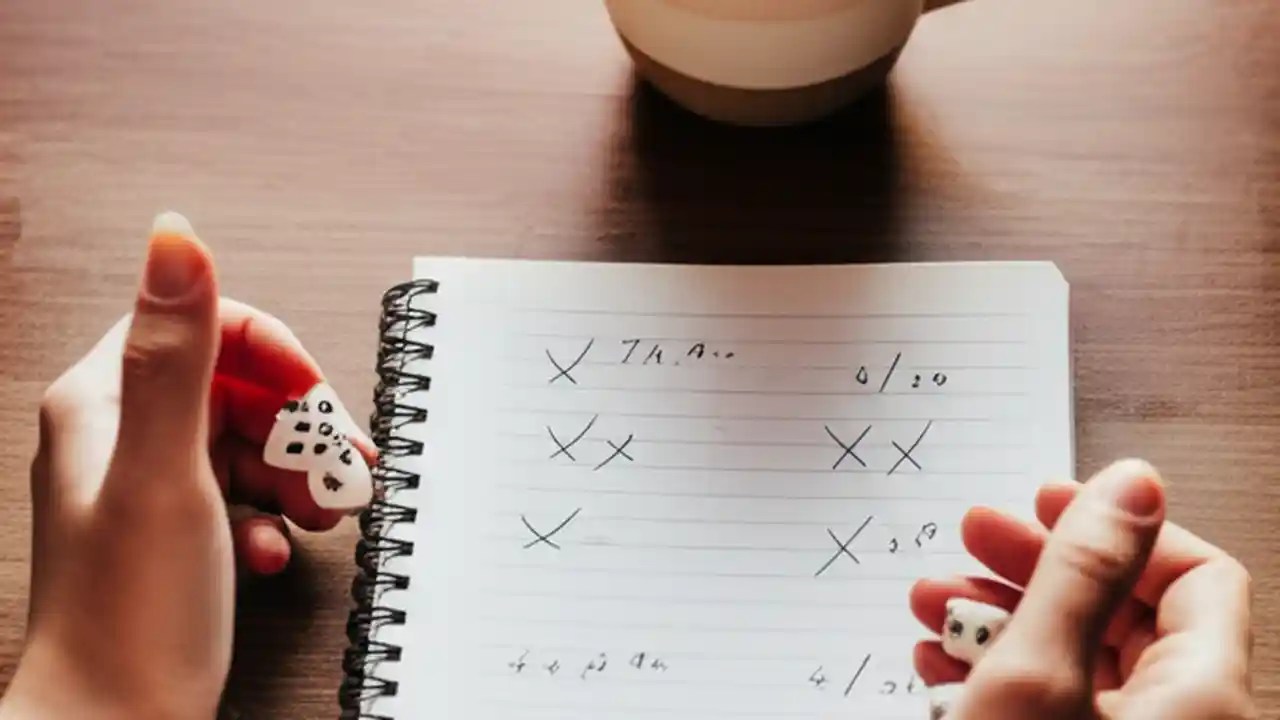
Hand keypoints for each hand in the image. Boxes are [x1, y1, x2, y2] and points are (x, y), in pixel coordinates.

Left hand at [0, 213, 373, 719]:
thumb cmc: (129, 614)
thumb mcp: (167, 470)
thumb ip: (176, 354)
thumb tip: (178, 236)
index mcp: (106, 403)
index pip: (203, 326)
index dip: (274, 354)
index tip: (316, 398)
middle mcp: (123, 435)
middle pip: (237, 387)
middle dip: (300, 425)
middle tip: (339, 467)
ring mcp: (149, 485)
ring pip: (247, 443)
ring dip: (296, 474)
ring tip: (321, 514)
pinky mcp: (175, 532)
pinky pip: (243, 496)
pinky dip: (273, 516)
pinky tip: (276, 550)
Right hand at [911, 459, 1255, 718]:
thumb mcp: (1034, 675)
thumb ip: (1081, 573)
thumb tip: (1132, 484)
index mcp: (1203, 697)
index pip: (1199, 575)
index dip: (1118, 528)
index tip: (1045, 506)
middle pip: (1126, 615)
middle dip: (1033, 571)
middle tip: (975, 542)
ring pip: (1077, 660)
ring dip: (997, 619)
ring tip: (932, 606)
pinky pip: (1053, 706)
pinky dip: (997, 675)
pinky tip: (940, 665)